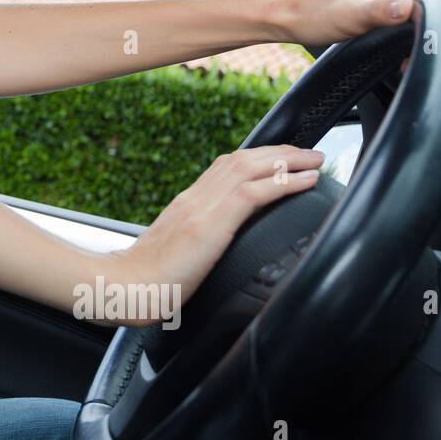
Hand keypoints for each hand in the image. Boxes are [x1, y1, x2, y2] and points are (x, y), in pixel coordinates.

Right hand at [112, 145, 324, 327]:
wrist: (126, 287)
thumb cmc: (148, 282)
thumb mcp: (176, 254)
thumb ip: (195, 245)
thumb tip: (211, 255)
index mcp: (187, 204)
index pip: (225, 168)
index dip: (258, 159)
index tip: (282, 159)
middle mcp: (195, 198)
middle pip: (241, 159)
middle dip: (279, 152)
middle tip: (309, 153)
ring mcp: (201, 207)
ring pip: (250, 167)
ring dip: (288, 159)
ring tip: (314, 160)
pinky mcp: (210, 223)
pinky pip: (254, 193)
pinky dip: (284, 182)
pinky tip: (306, 181)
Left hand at [273, 0, 440, 45]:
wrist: (293, 14)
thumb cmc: (317, 15)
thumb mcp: (350, 17)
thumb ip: (382, 12)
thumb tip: (408, 8)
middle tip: (435, 53)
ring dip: (438, 30)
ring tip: (418, 54)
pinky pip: (424, 10)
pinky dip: (424, 29)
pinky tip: (410, 49)